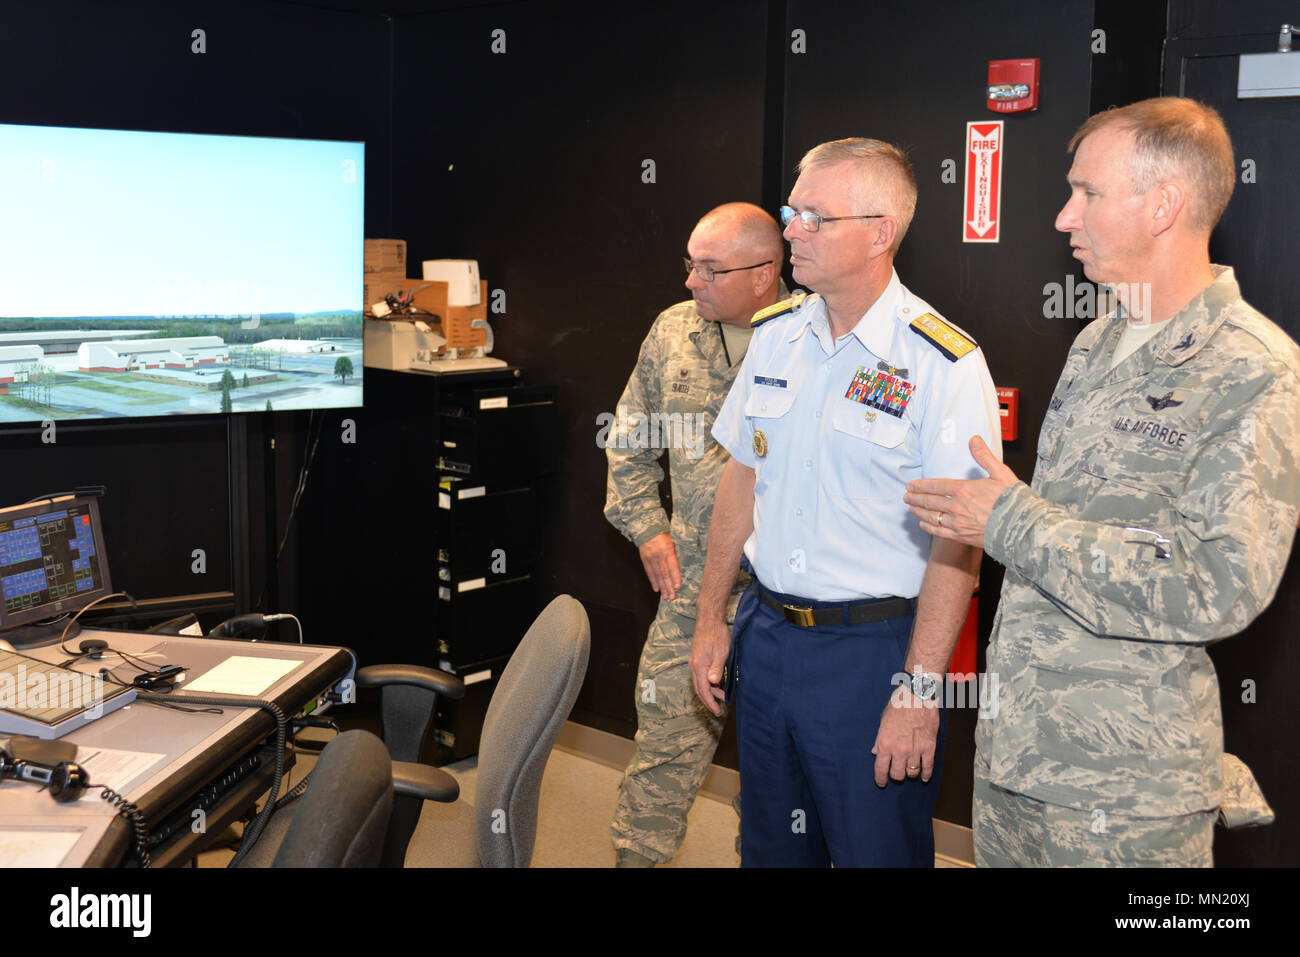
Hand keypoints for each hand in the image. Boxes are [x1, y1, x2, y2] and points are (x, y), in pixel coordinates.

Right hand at [638, 532, 681, 599]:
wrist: (646, 528)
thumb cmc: (663, 533)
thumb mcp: (673, 539)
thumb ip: (676, 552)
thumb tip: (682, 564)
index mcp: (667, 550)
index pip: (672, 566)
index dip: (675, 577)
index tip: (677, 587)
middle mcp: (659, 556)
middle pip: (664, 574)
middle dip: (668, 587)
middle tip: (672, 597)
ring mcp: (650, 558)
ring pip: (657, 575)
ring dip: (662, 587)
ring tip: (665, 597)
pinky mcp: (644, 559)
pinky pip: (649, 572)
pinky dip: (653, 581)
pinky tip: (656, 589)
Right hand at [689, 617, 729, 716]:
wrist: (709, 618)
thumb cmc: (717, 634)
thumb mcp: (721, 652)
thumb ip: (717, 668)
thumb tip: (713, 683)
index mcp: (700, 666)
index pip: (704, 690)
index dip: (710, 702)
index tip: (717, 711)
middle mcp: (694, 666)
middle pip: (699, 689)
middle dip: (708, 701)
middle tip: (719, 709)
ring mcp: (694, 662)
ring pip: (699, 682)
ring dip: (709, 692)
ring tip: (721, 696)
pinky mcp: (697, 658)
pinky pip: (700, 676)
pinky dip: (707, 683)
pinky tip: (716, 683)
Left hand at [871, 684, 940, 785]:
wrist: (917, 696)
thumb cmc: (898, 705)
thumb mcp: (883, 721)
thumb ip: (879, 739)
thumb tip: (875, 752)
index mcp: (885, 743)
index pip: (880, 769)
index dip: (880, 779)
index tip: (881, 783)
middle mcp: (899, 750)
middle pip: (897, 775)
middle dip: (896, 776)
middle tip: (897, 774)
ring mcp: (915, 750)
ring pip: (912, 773)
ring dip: (910, 774)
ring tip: (910, 771)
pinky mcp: (929, 748)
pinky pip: (928, 767)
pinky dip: (926, 775)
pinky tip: (924, 777)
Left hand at [903, 436, 1017, 547]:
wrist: (1022, 527)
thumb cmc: (1013, 500)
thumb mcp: (1000, 473)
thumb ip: (983, 456)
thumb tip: (974, 439)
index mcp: (963, 489)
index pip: (935, 486)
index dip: (920, 486)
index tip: (910, 485)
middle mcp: (956, 507)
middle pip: (929, 501)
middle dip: (915, 498)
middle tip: (906, 496)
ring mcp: (957, 523)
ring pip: (931, 517)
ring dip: (918, 512)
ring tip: (910, 508)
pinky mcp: (961, 536)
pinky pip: (939, 532)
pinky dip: (928, 527)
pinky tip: (923, 524)